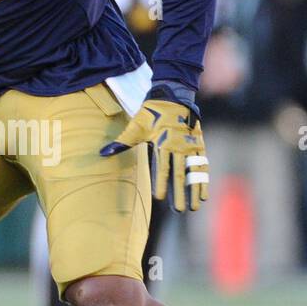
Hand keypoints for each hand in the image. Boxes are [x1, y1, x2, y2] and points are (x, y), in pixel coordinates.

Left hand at [101, 97, 208, 211]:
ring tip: (193, 208)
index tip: (159, 197)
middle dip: (179, 193)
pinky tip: (203, 196)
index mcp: (163, 142)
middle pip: (179, 174)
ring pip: (193, 173)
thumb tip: (103, 153)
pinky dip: (203, 181)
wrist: (174, 96)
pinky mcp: (199, 146)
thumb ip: (123, 142)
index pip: (162, 166)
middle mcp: (179, 146)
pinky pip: (202, 166)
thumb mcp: (137, 125)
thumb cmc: (152, 112)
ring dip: (193, 191)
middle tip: (178, 209)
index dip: (160, 182)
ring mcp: (190, 147)